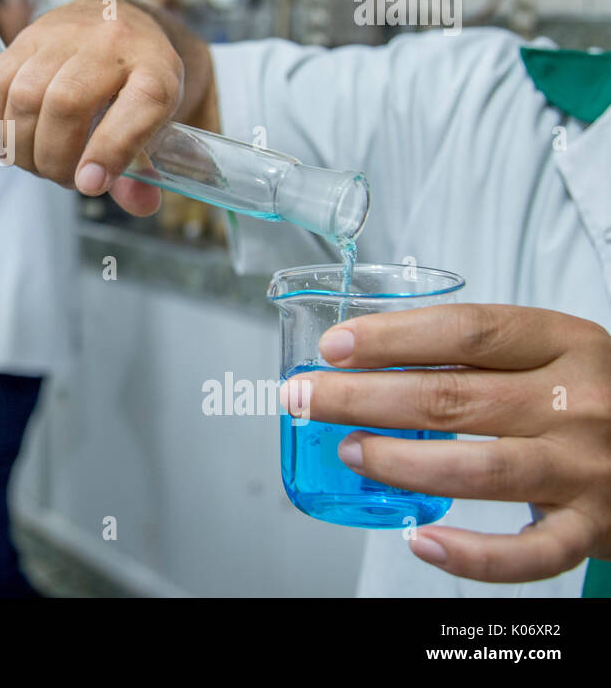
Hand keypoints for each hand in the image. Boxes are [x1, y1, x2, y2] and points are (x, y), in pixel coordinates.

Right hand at [0, 0, 213, 216]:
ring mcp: (66, 33)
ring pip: (26, 93)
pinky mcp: (27, 34)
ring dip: (22, 145)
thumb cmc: (137, 81)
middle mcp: (114, 42)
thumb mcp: (157, 123)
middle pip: (68, 102)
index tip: (89, 185)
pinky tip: (7, 141)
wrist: (120, 20)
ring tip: (35, 163)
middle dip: (55, 157)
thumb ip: (143, 170)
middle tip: (61, 177)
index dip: (111, 150)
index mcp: (157, 68)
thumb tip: (139, 204)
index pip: (141, 103)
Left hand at [283, 304, 610, 582]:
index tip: (333, 346)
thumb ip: (474, 352)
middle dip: (363, 397)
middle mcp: (578, 403)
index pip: (467, 331)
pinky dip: (471, 555)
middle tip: (306, 398)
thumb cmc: (589, 396)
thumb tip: (362, 356)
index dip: (392, 337)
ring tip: (348, 451)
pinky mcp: (592, 530)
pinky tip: (419, 541)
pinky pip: (527, 553)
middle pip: (453, 397)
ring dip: (400, 461)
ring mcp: (587, 469)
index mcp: (566, 344)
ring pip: (477, 468)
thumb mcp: (550, 352)